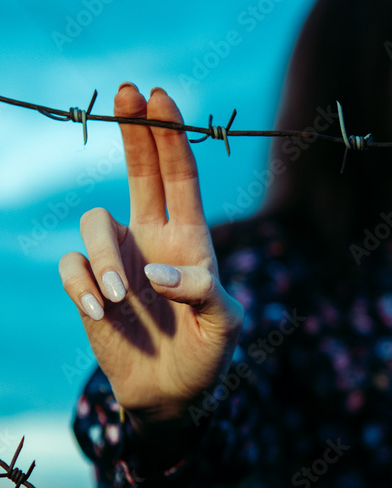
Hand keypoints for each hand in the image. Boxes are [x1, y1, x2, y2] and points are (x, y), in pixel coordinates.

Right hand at [59, 83, 243, 424]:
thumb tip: (155, 273)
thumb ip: (204, 293)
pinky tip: (98, 311)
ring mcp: (118, 260)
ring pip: (95, 221)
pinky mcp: (90, 287)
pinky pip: (71, 265)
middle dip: (136, 130)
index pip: (180, 177)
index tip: (160, 97)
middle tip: (128, 91)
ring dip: (103, 255)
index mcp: (190, 240)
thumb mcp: (225, 327)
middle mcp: (152, 239)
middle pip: (140, 171)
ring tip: (118, 296)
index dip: (170, 136)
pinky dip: (81, 284)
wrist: (173, 396)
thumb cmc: (207, 356)